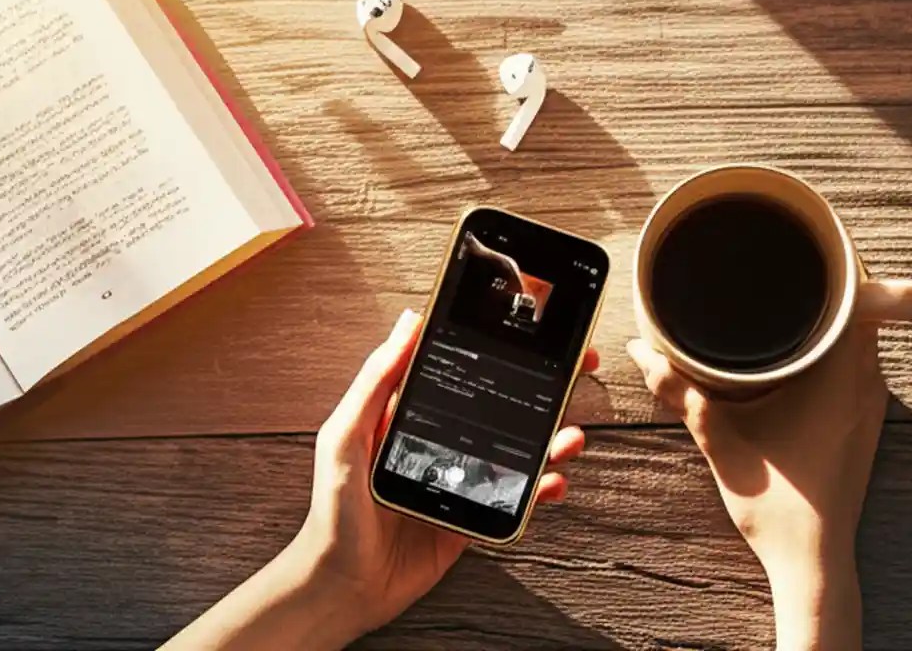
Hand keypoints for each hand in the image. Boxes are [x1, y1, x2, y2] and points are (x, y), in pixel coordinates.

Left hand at [167, 310, 593, 650]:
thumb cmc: (334, 512)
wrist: (345, 586)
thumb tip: (406, 324)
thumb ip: (375, 382)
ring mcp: (460, 479)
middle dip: (542, 387)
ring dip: (551, 441)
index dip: (496, 347)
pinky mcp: (473, 515)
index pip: (460, 369)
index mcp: (410, 414)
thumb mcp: (345, 437)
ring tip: (570, 437)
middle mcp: (440, 441)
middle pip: (500, 405)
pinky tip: (552, 483)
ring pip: (518, 450)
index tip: (530, 331)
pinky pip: (516, 497)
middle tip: (577, 368)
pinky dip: (540, 490)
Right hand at [627, 282, 911, 650]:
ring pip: (861, 333)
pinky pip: (856, 359)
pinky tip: (795, 344)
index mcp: (844, 376)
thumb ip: (680, 390)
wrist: (813, 561)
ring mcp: (870, 403)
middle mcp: (868, 384)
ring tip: (786, 290)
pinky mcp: (863, 420)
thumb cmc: (776, 506)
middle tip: (784, 252)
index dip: (842, 254)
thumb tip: (641, 350)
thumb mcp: (719, 440)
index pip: (863, 291)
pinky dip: (832, 341)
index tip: (810, 232)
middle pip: (862, 306)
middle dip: (826, 276)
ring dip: (830, 311)